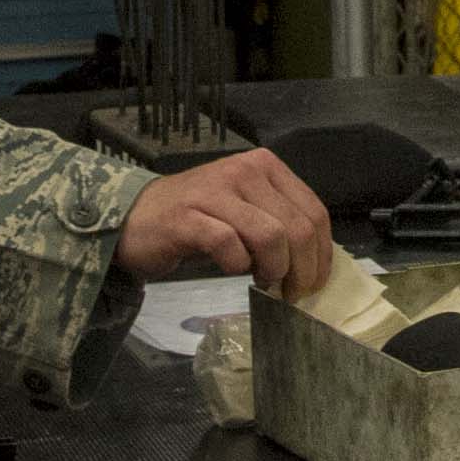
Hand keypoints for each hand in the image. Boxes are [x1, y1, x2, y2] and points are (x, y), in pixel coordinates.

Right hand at [117, 149, 335, 296]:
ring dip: (273, 270)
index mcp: (265, 167)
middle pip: (298, 228)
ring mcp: (215, 191)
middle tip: (290, 293)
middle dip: (302, 270)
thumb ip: (280, 224)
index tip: (313, 283)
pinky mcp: (188, 216)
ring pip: (271, 237)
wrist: (137, 217)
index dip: (322, 255)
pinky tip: (231, 269)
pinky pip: (229, 246)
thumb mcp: (247, 210)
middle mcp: (244, 171)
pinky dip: (236, 266)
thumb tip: (316, 262)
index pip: (314, 212)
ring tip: (262, 281)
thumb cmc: (198, 219)